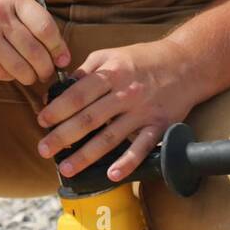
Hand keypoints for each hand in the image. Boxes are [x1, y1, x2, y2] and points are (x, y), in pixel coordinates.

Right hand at [0, 0, 70, 83]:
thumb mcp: (8, 1)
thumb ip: (33, 21)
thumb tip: (60, 53)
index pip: (46, 28)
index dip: (58, 48)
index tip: (63, 60)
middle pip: (35, 51)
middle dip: (46, 68)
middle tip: (47, 73)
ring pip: (20, 67)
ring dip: (30, 77)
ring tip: (31, 76)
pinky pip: (2, 73)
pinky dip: (10, 76)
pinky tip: (9, 70)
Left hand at [35, 39, 199, 181]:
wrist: (187, 64)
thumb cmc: (144, 59)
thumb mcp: (112, 54)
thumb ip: (86, 70)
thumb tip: (60, 89)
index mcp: (112, 74)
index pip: (78, 94)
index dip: (58, 109)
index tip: (42, 121)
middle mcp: (126, 94)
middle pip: (89, 119)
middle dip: (63, 136)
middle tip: (44, 149)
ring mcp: (143, 112)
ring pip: (110, 137)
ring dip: (86, 155)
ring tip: (66, 168)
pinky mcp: (159, 126)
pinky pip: (142, 147)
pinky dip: (128, 162)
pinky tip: (112, 175)